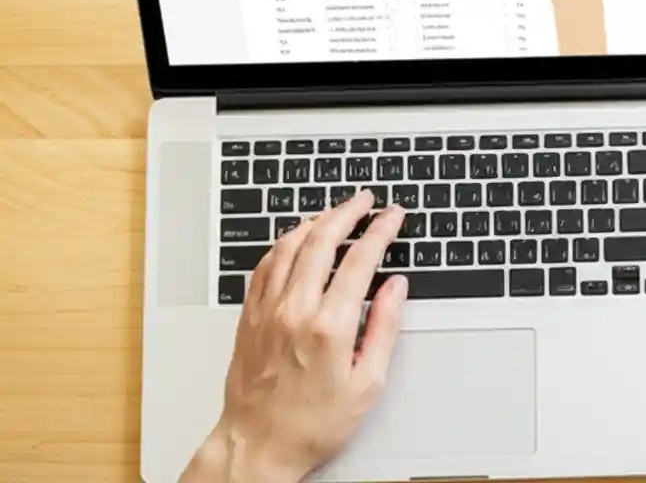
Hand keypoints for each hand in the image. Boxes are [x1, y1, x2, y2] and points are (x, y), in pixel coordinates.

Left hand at [181, 191, 407, 482]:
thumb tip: (395, 289)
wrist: (259, 445)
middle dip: (347, 212)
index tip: (392, 216)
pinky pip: (264, 265)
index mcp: (330, 326)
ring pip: (289, 246)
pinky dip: (283, 243)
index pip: (361, 259)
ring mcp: (267, 310)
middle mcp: (295, 310)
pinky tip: (295, 240)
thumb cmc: (312, 424)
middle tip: (365, 201)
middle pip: (322, 240)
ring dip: (315, 221)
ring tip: (333, 212)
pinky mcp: (249, 317)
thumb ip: (384, 327)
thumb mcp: (368, 382)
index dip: (380, 230)